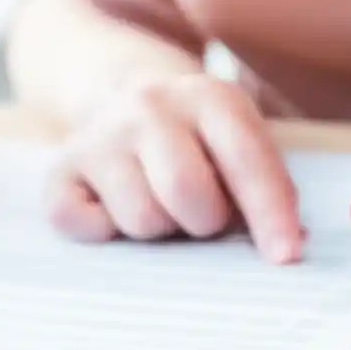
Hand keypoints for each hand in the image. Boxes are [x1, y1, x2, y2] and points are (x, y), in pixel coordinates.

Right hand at [49, 74, 302, 262]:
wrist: (121, 93)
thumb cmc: (199, 141)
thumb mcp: (240, 144)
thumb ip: (271, 189)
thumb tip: (290, 245)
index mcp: (210, 98)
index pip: (246, 160)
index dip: (270, 214)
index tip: (285, 256)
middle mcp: (151, 107)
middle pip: (187, 193)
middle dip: (205, 222)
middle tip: (202, 216)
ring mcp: (101, 135)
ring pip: (141, 219)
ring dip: (159, 229)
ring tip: (160, 205)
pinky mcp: (60, 168)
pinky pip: (83, 225)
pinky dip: (104, 233)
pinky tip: (116, 210)